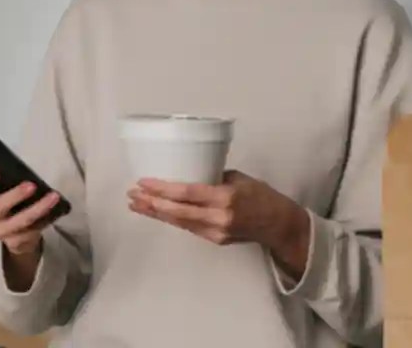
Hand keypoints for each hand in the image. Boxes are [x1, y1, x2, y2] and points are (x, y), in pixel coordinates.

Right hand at [0, 171, 61, 255]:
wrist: (15, 232)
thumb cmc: (11, 201)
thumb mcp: (6, 189)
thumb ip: (10, 181)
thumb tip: (25, 172)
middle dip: (14, 197)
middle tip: (31, 185)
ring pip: (17, 223)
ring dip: (37, 209)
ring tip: (53, 197)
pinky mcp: (15, 243)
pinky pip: (30, 232)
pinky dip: (45, 220)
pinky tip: (56, 210)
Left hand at [128, 170, 310, 277]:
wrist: (279, 225)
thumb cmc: (261, 195)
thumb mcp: (238, 178)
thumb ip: (212, 177)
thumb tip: (188, 171)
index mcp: (225, 197)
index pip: (187, 193)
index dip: (162, 190)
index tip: (143, 182)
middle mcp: (219, 217)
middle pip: (177, 212)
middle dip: (152, 204)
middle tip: (132, 195)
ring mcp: (216, 232)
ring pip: (179, 222)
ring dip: (156, 214)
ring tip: (137, 204)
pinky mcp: (215, 240)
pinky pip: (188, 228)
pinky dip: (172, 219)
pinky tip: (158, 212)